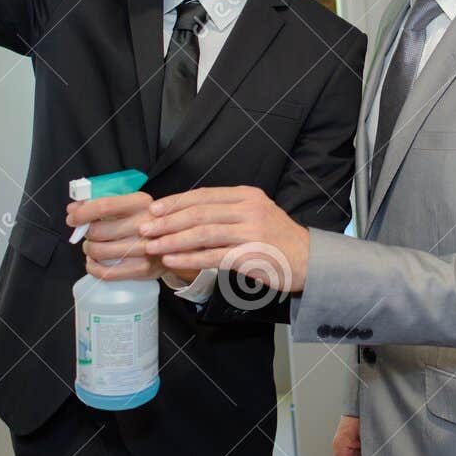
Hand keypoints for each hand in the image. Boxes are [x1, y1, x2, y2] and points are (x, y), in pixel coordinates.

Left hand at [67, 192, 163, 280]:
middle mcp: (145, 224)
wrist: (173, 241)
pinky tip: (95, 262)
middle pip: (98, 231)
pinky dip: (93, 268)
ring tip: (94, 247)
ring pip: (99, 251)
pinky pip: (107, 272)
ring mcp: (146, 248)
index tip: (72, 218)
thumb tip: (72, 210)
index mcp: (141, 202)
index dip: (82, 213)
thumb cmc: (144, 220)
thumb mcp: (129, 204)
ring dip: (89, 250)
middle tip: (89, 234)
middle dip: (86, 234)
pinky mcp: (144, 268)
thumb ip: (100, 203)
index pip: (103, 206)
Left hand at [139, 186, 309, 292]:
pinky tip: (171, 260)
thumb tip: (189, 214)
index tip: (154, 209)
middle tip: (145, 229)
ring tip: (152, 246)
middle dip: (167, 221)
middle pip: (199, 213)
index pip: (204, 195)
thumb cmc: (278, 240)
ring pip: (202, 233)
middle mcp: (249, 209)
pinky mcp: (250, 255)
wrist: (310, 261)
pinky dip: (188, 258)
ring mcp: (250, 232)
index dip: (176, 202)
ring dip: (173, 240)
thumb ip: (228, 211)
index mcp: (247, 195)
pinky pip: (211, 256)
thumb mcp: (256, 214)